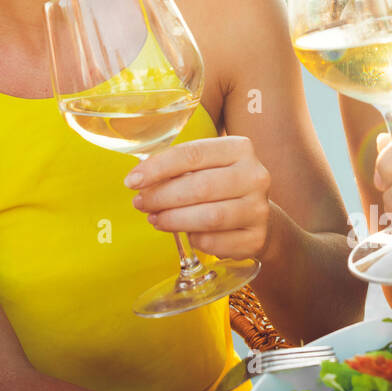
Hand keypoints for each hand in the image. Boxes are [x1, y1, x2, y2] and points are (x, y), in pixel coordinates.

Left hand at [125, 136, 270, 258]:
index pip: (192, 154)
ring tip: (155, 219)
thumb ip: (178, 168)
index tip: (132, 181)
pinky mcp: (257, 238)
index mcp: (239, 148)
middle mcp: (255, 176)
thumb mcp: (207, 166)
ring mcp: (259, 209)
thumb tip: (140, 179)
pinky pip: (217, 242)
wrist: (259, 215)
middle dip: (162, 197)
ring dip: (174, 220)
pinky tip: (186, 236)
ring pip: (209, 217)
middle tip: (140, 203)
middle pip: (200, 186)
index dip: (158, 168)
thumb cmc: (221, 185)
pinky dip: (195, 240)